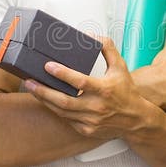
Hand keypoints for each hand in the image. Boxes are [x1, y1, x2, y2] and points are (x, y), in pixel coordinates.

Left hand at [22, 37, 148, 140]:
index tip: (48, 66)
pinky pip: (66, 120)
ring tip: (32, 88)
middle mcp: (96, 107)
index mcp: (104, 90)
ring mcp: (91, 121)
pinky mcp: (86, 130)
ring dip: (44, 100)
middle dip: (44, 91)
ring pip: (61, 112)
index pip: (80, 82)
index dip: (63, 74)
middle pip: (64, 101)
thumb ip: (108, 48)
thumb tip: (92, 35)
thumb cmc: (126, 91)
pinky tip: (46, 100)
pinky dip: (55, 110)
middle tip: (29, 81)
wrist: (136, 120)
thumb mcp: (120, 67)